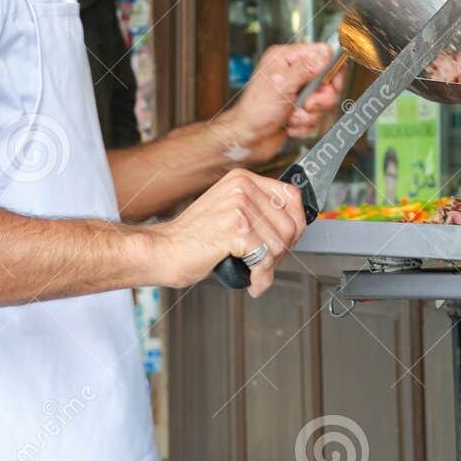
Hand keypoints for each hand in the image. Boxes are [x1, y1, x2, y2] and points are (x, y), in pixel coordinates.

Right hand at [148, 169, 305, 298]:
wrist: (164, 250)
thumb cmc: (194, 237)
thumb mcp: (230, 212)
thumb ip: (259, 212)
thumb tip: (296, 226)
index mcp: (242, 179)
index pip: (292, 196)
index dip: (295, 224)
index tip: (286, 242)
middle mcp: (242, 187)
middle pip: (290, 224)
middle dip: (282, 252)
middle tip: (265, 264)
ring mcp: (239, 207)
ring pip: (280, 244)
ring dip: (270, 267)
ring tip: (255, 272)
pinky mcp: (236, 229)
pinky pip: (266, 259)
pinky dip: (260, 277)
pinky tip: (250, 281)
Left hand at [213, 43, 343, 166]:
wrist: (246, 139)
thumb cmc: (254, 111)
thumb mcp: (280, 85)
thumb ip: (305, 69)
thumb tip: (325, 56)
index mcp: (287, 59)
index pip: (322, 53)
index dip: (332, 69)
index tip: (330, 83)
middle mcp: (295, 73)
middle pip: (329, 81)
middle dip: (321, 99)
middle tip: (307, 105)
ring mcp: (299, 93)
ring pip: (325, 103)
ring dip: (310, 116)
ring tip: (292, 117)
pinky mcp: (301, 111)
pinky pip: (318, 118)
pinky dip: (305, 125)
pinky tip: (290, 125)